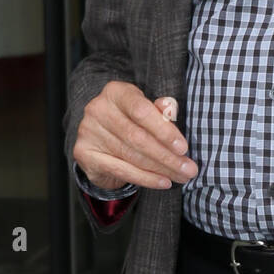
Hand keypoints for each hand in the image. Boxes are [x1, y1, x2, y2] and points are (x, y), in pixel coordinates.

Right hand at [73, 83, 198, 190]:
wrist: (100, 139)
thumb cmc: (132, 121)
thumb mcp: (147, 111)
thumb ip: (160, 110)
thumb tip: (170, 109)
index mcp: (116, 92)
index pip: (141, 111)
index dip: (164, 130)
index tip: (183, 148)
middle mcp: (98, 109)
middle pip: (137, 137)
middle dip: (167, 156)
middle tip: (188, 169)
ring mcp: (88, 131)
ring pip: (131, 156)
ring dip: (161, 169)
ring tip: (181, 176)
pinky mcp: (84, 153)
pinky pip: (120, 169)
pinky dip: (145, 178)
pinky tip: (162, 182)